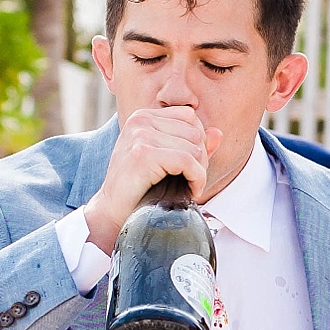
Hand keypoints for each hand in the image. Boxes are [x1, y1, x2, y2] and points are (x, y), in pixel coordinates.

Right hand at [83, 105, 215, 253]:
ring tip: (189, 186)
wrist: (112, 212)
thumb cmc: (139, 188)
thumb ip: (192, 146)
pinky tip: (191, 191)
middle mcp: (140, 120)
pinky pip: (188, 162)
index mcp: (144, 116)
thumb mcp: (167, 162)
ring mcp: (140, 135)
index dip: (198, 143)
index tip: (191, 167)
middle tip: (192, 180)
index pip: (190, 117)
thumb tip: (218, 133)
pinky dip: (197, 179)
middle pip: (195, 132)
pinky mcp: (143, 154)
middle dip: (201, 159)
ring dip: (199, 172)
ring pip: (195, 147)